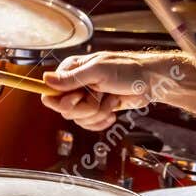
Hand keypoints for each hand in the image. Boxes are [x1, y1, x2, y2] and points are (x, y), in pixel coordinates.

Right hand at [41, 51, 177, 131]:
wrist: (149, 82)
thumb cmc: (127, 70)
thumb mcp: (98, 71)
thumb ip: (71, 78)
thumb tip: (46, 79)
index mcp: (71, 70)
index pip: (52, 92)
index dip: (64, 100)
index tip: (78, 97)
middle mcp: (75, 85)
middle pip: (65, 110)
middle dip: (87, 107)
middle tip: (101, 95)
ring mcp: (86, 99)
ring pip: (78, 119)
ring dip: (99, 113)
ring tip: (111, 99)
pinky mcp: (96, 110)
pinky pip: (89, 125)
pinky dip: (102, 121)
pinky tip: (112, 111)